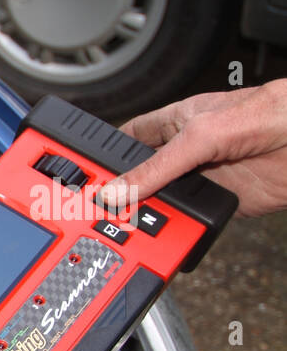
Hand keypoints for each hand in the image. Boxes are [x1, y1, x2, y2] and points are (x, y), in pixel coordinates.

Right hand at [100, 79, 286, 218]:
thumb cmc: (269, 115)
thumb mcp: (199, 137)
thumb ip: (156, 166)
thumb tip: (117, 189)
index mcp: (174, 124)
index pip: (127, 140)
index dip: (104, 156)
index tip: (82, 176)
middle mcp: (184, 153)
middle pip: (139, 177)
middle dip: (120, 192)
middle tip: (97, 208)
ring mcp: (199, 181)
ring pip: (159, 204)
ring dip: (146, 216)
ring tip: (126, 225)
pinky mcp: (216, 205)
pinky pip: (185, 223)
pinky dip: (173, 233)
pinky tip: (162, 236)